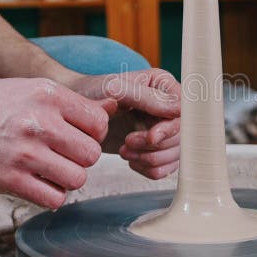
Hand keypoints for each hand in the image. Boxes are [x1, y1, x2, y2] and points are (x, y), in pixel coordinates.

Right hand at [0, 78, 115, 207]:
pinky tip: (41, 183)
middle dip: (83, 157)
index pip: (99, 123)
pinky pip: (53, 198)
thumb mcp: (32, 88)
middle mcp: (39, 122)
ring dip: (69, 178)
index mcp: (48, 95)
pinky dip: (53, 195)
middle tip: (66, 155)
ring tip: (53, 170)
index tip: (80, 136)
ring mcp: (24, 152)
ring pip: (77, 178)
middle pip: (92, 153)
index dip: (94, 134)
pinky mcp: (9, 178)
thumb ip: (72, 102)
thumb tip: (113, 109)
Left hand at [66, 69, 181, 179]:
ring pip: (174, 157)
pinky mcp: (153, 150)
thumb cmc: (90, 92)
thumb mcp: (116, 89)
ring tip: (125, 150)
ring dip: (149, 159)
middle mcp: (168, 108)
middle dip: (154, 147)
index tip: (150, 137)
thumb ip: (148, 97)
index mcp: (164, 86)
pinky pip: (164, 169)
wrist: (71, 113)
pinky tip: (130, 158)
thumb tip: (179, 109)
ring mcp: (162, 130)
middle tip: (128, 143)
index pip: (185, 114)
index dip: (171, 129)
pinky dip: (147, 169)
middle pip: (182, 138)